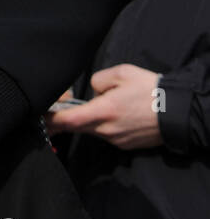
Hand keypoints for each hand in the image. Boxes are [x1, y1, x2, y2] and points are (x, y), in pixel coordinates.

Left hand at [43, 64, 162, 149]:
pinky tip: (116, 115)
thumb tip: (92, 90)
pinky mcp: (125, 145)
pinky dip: (103, 126)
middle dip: (66, 119)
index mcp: (103, 111)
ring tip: (101, 106)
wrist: (180, 112)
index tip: (38, 116)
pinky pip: (106, 135)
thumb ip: (98, 80)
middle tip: (60, 109)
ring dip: (88, 121)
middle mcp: (106, 129)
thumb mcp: (121, 73)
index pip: (66, 120)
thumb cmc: (151, 90)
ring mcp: (116, 140)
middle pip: (76, 127)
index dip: (49, 120)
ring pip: (91, 131)